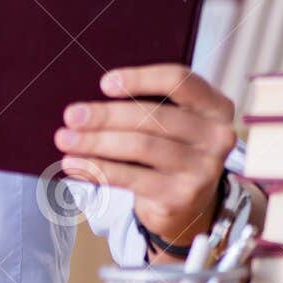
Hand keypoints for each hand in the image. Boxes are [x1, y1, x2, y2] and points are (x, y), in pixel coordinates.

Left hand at [54, 64, 236, 249]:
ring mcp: (203, 168)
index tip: (104, 84)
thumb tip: (86, 107)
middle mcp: (217, 136)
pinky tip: (74, 164)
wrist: (188, 204)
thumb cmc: (170, 151)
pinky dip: (97, 168)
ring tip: (65, 139)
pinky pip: (131, 177)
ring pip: (140, 146)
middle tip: (71, 115)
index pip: (179, 81)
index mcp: (216, 106)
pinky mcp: (182, 195)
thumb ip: (143, 106)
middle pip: (153, 117)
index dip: (140, 79)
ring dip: (95, 142)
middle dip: (106, 116)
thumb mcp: (170, 123)